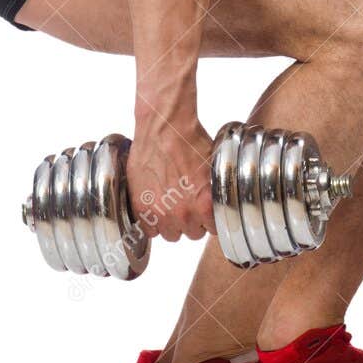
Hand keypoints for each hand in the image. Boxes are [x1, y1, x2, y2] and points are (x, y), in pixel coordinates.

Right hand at [126, 120, 214, 243]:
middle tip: (189, 204)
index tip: (207, 210)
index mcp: (204, 205)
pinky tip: (157, 207)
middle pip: (193, 233)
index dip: (210, 218)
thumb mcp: (215, 168)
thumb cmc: (190, 142)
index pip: (213, 229)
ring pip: (171, 234)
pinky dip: (153, 222)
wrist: (164, 128)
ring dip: (173, 223)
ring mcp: (160, 212)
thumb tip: (221, 204)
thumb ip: (217, 193)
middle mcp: (183, 213)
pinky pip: (150, 231)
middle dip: (193, 221)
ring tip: (172, 205)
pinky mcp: (141, 207)